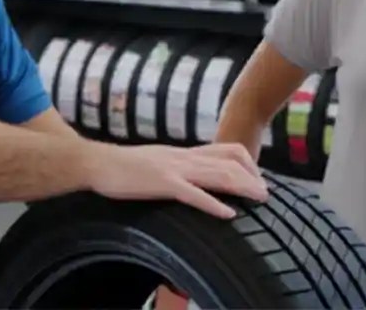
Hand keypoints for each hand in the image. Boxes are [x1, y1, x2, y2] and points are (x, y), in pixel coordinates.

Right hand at [90, 142, 267, 219]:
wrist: (99, 163)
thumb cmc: (127, 166)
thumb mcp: (161, 161)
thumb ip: (181, 165)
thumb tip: (199, 174)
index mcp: (185, 153)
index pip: (227, 150)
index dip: (249, 163)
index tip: (258, 179)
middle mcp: (185, 157)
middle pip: (229, 162)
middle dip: (252, 178)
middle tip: (266, 194)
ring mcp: (174, 169)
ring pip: (217, 175)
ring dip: (242, 187)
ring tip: (259, 199)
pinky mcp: (162, 183)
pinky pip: (193, 194)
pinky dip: (213, 204)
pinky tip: (228, 214)